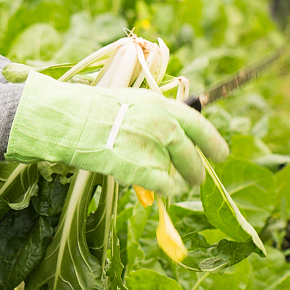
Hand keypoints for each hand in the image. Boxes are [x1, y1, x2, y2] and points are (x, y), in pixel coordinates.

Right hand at [5, 74, 229, 197]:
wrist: (67, 120)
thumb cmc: (92, 110)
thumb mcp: (131, 100)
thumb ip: (155, 114)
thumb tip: (173, 132)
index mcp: (161, 103)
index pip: (199, 124)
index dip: (213, 142)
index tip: (221, 154)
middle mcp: (162, 122)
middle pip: (193, 153)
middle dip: (197, 169)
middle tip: (198, 179)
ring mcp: (152, 145)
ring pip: (181, 172)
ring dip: (181, 181)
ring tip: (177, 185)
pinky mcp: (140, 167)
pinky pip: (165, 186)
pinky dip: (165, 190)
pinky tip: (160, 190)